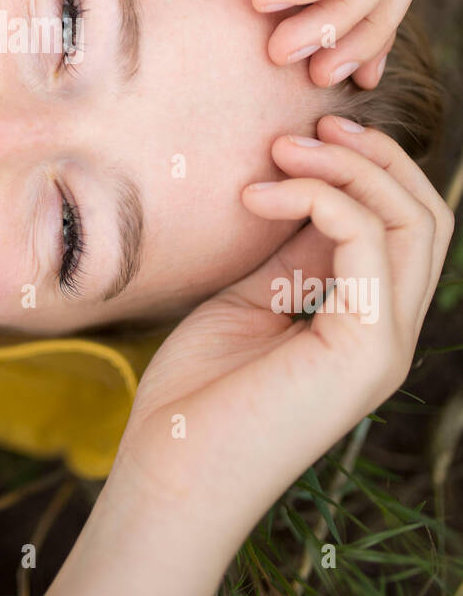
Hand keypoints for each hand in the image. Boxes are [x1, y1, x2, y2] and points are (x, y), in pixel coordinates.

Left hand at [114, 116, 452, 545]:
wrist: (168, 472)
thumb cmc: (196, 394)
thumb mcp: (249, 301)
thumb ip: (292, 255)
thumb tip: (309, 191)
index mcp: (368, 327)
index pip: (407, 230)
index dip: (371, 169)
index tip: (308, 134)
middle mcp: (390, 337)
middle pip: (428, 217)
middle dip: (376, 156)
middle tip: (310, 123)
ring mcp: (384, 347)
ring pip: (415, 223)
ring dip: (350, 167)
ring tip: (281, 148)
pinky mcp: (364, 353)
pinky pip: (368, 243)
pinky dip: (321, 198)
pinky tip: (263, 191)